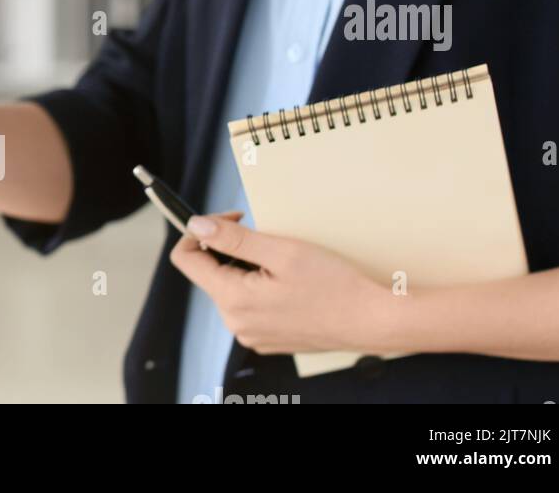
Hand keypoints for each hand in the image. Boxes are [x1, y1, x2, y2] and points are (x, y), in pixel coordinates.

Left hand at [169, 212, 395, 354]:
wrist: (372, 321)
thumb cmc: (335, 285)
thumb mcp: (281, 251)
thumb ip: (233, 238)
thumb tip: (196, 225)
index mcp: (233, 300)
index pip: (185, 260)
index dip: (200, 232)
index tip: (230, 220)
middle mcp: (236, 322)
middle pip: (211, 273)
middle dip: (231, 250)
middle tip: (268, 239)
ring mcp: (251, 334)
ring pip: (232, 289)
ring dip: (248, 269)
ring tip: (285, 264)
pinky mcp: (267, 339)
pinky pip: (250, 306)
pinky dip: (261, 288)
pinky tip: (291, 285)